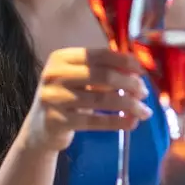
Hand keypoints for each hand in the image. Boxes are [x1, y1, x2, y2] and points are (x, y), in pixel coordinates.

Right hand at [20, 47, 152, 152]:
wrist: (39, 129)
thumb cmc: (67, 98)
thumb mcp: (79, 79)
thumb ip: (102, 70)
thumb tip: (138, 71)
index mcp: (61, 58)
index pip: (100, 54)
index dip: (125, 62)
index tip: (143, 71)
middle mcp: (55, 75)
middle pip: (104, 76)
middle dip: (130, 84)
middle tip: (144, 93)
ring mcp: (54, 98)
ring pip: (102, 100)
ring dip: (129, 105)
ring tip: (144, 111)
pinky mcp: (57, 122)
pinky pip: (95, 121)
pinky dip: (117, 122)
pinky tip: (132, 123)